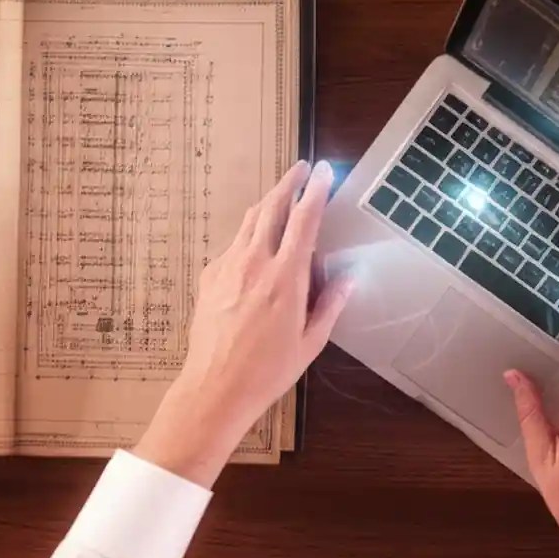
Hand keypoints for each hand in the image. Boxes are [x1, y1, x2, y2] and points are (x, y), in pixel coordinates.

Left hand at [134, 161, 352, 486]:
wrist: (215, 388)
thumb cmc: (267, 371)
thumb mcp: (310, 342)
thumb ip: (331, 305)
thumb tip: (349, 279)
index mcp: (285, 277)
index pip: (304, 220)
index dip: (316, 191)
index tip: (325, 171)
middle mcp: (254, 263)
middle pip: (271, 208)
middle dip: (288, 183)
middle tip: (302, 169)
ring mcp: (227, 267)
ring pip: (249, 221)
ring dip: (267, 202)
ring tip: (280, 194)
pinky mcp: (210, 278)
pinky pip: (233, 245)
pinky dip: (248, 234)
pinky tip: (255, 242)